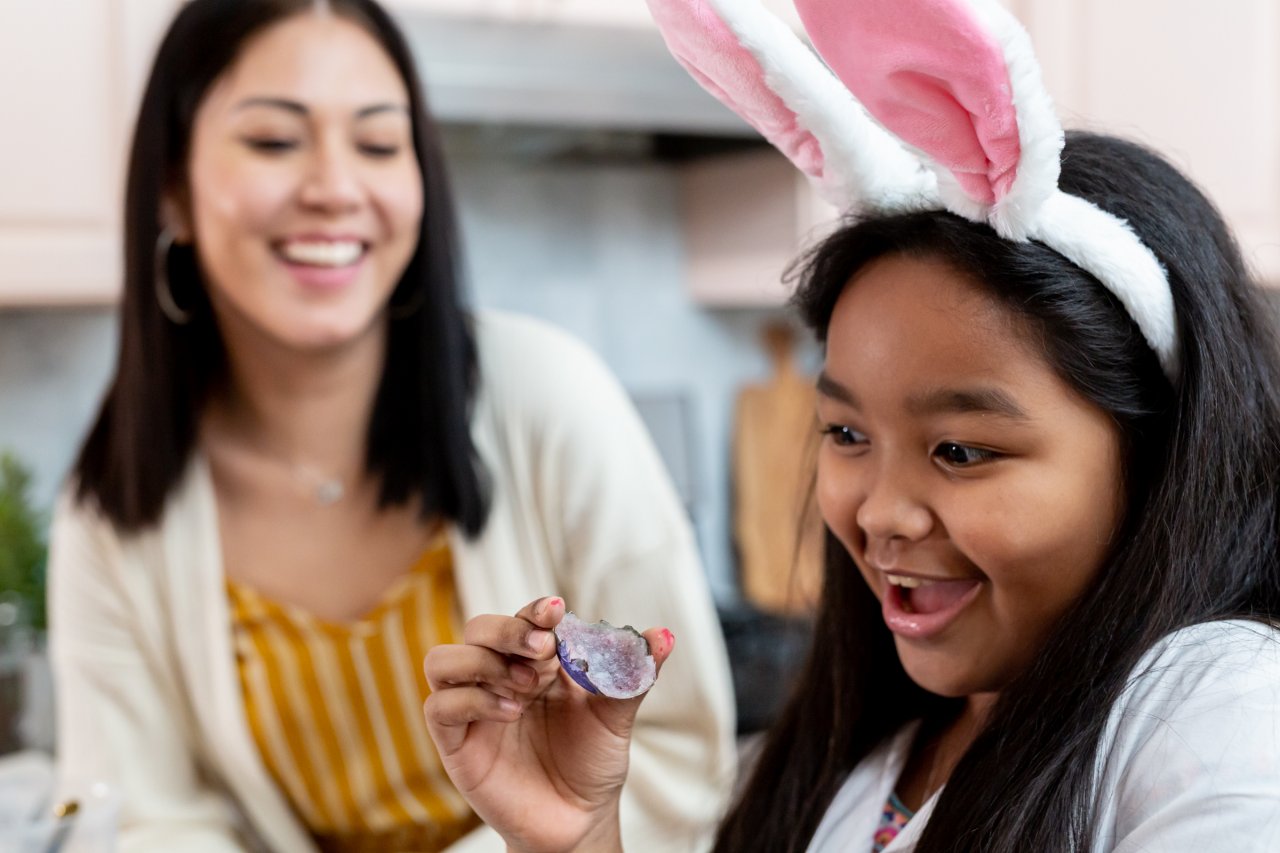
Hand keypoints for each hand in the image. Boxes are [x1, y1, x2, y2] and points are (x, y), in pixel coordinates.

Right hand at [424, 596, 673, 852]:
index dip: (536, 609)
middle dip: (509, 629)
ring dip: (483, 661)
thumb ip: (633, 675)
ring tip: (527, 685)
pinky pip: (439, 706)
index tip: (557, 610)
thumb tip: (662, 637)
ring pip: (443, 660)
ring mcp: (474, 708)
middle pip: (479, 628)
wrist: (580, 820)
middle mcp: (500, 676)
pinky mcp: (457, 743)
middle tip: (544, 648)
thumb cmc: (593, 762)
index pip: (524, 619)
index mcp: (536, 661)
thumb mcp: (617, 716)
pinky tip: (511, 712)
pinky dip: (472, 700)